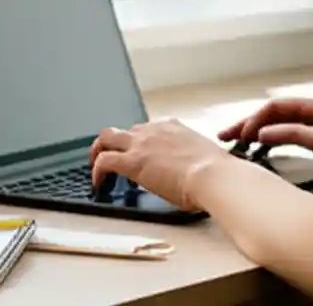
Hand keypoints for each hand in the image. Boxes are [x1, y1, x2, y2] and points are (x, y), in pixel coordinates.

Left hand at [89, 120, 230, 211]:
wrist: (213, 176)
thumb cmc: (216, 172)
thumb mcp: (205, 157)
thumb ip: (195, 160)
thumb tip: (198, 173)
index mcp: (173, 128)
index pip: (149, 129)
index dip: (141, 142)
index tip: (142, 154)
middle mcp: (154, 130)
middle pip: (125, 130)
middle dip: (116, 142)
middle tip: (112, 156)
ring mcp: (141, 144)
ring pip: (107, 137)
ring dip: (99, 151)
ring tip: (96, 166)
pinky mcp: (131, 162)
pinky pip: (104, 162)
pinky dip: (96, 172)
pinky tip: (98, 184)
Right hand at [218, 97, 312, 181]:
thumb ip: (291, 134)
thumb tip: (262, 132)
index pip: (274, 107)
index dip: (254, 120)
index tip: (240, 135)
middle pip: (274, 113)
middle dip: (249, 123)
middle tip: (225, 136)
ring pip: (279, 122)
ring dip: (258, 130)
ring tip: (237, 141)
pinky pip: (289, 132)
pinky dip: (272, 137)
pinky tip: (263, 145)